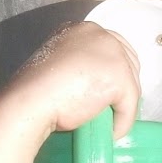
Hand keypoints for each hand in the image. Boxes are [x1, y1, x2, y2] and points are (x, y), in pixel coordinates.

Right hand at [5, 21, 140, 139]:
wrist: (30, 102)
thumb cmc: (35, 90)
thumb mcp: (57, 64)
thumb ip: (77, 65)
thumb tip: (96, 85)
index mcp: (82, 29)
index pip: (112, 46)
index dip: (113, 70)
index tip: (108, 91)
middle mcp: (100, 34)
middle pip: (128, 61)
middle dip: (124, 86)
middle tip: (113, 108)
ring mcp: (112, 54)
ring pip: (131, 83)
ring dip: (122, 105)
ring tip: (109, 122)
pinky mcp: (119, 77)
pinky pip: (129, 105)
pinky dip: (123, 122)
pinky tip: (112, 133)